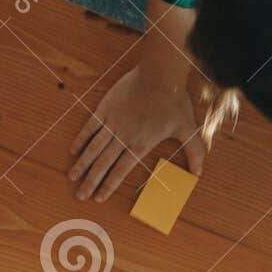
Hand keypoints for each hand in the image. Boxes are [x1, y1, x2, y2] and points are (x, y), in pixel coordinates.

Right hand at [68, 65, 202, 201]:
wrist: (159, 73)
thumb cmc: (174, 101)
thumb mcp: (188, 128)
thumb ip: (194, 152)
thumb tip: (198, 173)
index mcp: (140, 144)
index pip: (121, 171)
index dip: (109, 186)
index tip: (99, 198)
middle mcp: (123, 137)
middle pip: (103, 164)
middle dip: (91, 182)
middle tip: (80, 196)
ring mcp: (112, 123)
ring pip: (94, 148)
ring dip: (82, 164)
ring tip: (72, 178)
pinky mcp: (105, 109)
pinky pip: (90, 127)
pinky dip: (81, 140)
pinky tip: (74, 151)